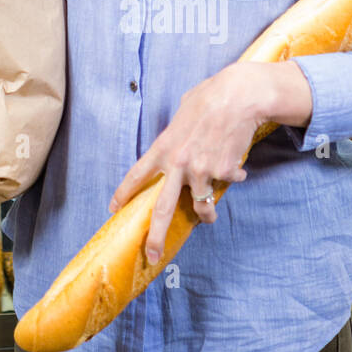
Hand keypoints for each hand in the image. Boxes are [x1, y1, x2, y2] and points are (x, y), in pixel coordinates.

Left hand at [107, 61, 275, 263]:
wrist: (238, 96)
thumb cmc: (210, 97)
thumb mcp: (182, 114)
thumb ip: (174, 135)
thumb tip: (176, 144)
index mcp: (163, 148)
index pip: (136, 175)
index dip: (123, 194)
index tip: (113, 209)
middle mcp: (179, 164)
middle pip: (162, 209)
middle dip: (156, 237)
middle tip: (153, 255)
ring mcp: (202, 171)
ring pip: (202, 207)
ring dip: (207, 214)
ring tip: (210, 216)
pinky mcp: (224, 172)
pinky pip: (229, 182)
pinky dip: (235, 176)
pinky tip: (237, 164)